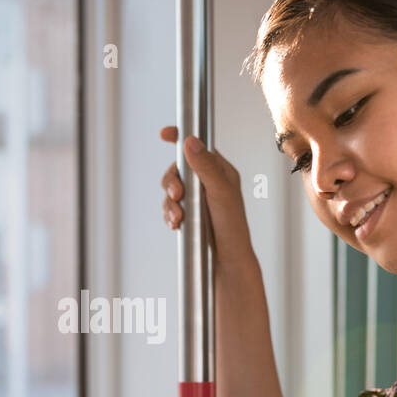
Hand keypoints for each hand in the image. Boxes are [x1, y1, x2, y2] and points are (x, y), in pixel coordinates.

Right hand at [159, 125, 255, 266]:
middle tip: (177, 196)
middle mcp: (208, 182)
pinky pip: (170, 207)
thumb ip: (205, 166)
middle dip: (172, 183)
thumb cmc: (232, 227)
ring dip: (170, 204)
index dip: (180, 138)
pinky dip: (169, 215)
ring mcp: (197, 199)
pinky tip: (176, 225)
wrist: (228, 262)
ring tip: (178, 219)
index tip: (165, 134)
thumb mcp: (220, 192)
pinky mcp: (189, 214)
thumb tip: (189, 141)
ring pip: (171, 190)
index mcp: (219, 171)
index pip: (198, 147)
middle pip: (178, 170)